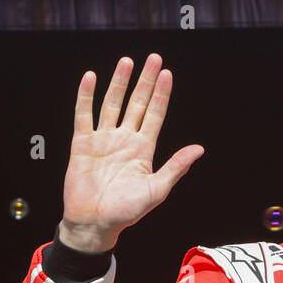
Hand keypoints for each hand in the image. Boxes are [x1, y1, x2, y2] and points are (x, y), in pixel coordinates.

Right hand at [59, 54, 204, 252]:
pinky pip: (84, 115)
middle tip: (153, 58)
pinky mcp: (83, 144)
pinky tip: (91, 77)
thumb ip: (176, 167)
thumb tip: (199, 149)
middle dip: (145, 81)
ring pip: (112, 104)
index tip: (167, 74)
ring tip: (127, 61)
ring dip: (119, 82)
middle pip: (136, 103)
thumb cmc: (127, 212)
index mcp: (143, 150)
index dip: (161, 95)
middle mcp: (124, 140)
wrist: (95, 224)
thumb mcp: (157, 189)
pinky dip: (86, 96)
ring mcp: (103, 140)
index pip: (155, 115)